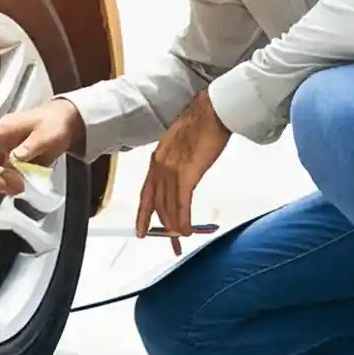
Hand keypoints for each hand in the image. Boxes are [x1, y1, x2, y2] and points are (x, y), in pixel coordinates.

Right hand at [0, 98, 83, 195]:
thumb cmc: (55, 124)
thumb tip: (13, 160)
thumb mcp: (46, 136)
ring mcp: (5, 151)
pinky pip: (2, 174)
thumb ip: (29, 149)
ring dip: (0, 183)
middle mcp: (0, 142)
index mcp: (3, 132)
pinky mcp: (13, 159)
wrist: (67, 120)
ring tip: (19, 187)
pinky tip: (17, 188)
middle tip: (10, 187)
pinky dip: (7, 184)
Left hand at [138, 90, 229, 254]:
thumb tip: (181, 176)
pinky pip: (181, 203)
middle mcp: (159, 166)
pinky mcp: (186, 173)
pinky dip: (183, 220)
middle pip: (157, 205)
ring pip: (169, 207)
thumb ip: (176, 162)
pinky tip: (186, 232)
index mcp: (157, 159)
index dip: (143, 215)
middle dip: (163, 227)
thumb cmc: (201, 124)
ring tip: (181, 241)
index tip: (141, 232)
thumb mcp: (180, 145)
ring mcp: (171, 170)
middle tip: (172, 244)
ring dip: (175, 227)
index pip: (146, 194)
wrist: (212, 111)